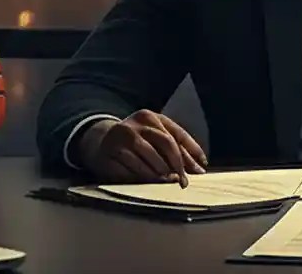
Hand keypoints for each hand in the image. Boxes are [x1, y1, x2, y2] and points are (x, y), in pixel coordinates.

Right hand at [77, 110, 207, 185]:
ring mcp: (121, 138)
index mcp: (150, 117)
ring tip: (169, 182)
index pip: (176, 134)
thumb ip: (176, 149)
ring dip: (162, 174)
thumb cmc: (136, 140)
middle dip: (178, 164)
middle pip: (166, 143)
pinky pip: (130, 170)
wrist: (100, 140)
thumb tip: (199, 169)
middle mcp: (136, 124)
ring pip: (148, 158)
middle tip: (183, 181)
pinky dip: (143, 179)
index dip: (192, 151)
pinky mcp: (109, 154)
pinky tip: (149, 184)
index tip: (201, 168)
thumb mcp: (154, 137)